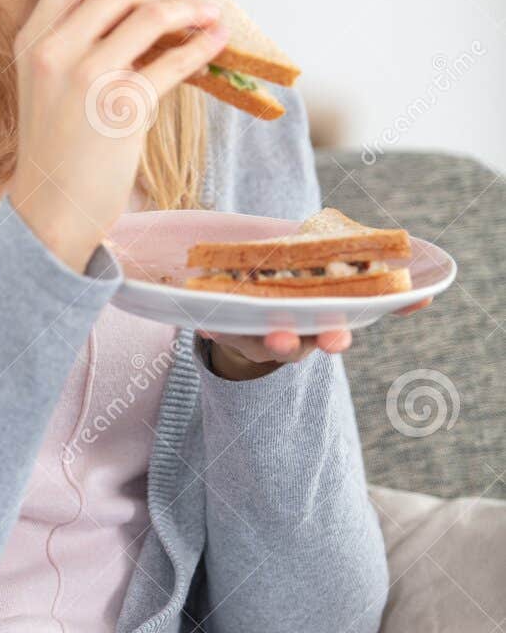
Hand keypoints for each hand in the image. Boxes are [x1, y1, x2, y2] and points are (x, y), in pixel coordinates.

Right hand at [8, 0, 228, 271]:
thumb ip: (75, 46)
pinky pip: (173, 62)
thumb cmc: (56, 150)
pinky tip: (217, 41)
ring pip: (150, 17)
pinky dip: (202, 46)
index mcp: (31, 42)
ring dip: (189, 9)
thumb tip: (138, 13)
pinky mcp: (122, 107)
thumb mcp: (46, 87)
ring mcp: (87, 78)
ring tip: (209, 14)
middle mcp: (54, 53)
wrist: (51, 210)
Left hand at [198, 296, 433, 378]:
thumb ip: (376, 292)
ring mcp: (253, 333)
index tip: (338, 338)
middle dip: (294, 343)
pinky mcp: (224, 328)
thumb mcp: (338, 287)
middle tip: (286, 339)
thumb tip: (427, 294)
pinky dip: (212, 325)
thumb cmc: (303, 293)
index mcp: (316, 326)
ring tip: (247, 327)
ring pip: (254, 340)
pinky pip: (217, 327)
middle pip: (291, 346)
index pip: (330, 334)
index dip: (334, 337)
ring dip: (252, 335)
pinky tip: (206, 323)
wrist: (254, 306)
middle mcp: (286, 335)